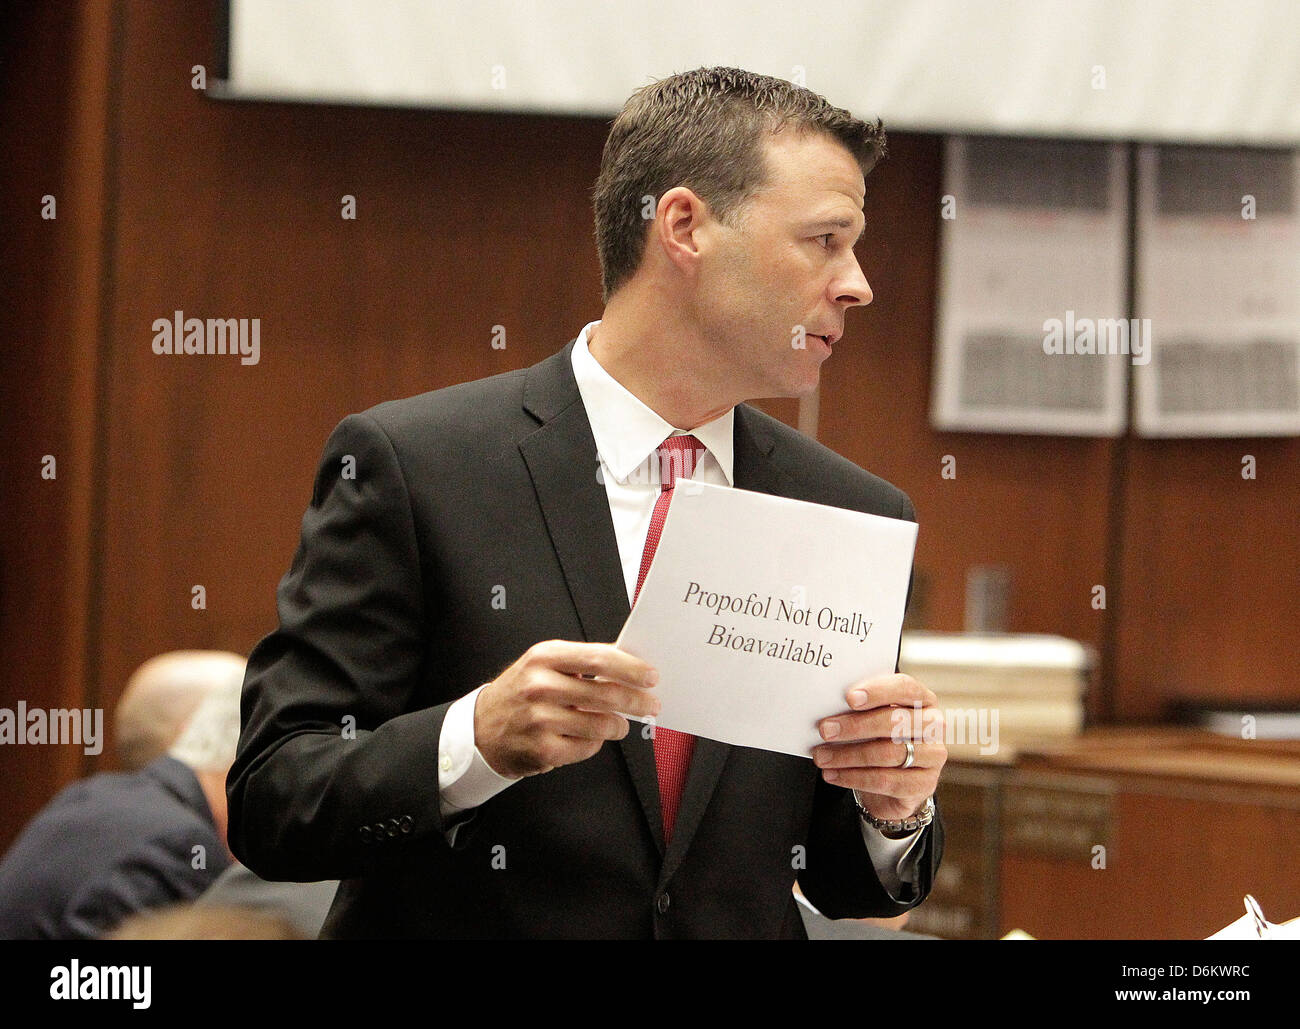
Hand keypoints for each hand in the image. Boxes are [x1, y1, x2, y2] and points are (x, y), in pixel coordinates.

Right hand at [474, 640, 659, 778]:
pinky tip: (587, 736)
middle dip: (637, 701)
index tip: (651, 676)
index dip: (630, 668)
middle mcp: (540, 686)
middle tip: (651, 704)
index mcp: (544, 657)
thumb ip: (583, 662)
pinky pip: (588, 747)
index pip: (599, 658)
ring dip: (619, 725)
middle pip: (606, 693)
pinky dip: (595, 742)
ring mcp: (540, 719)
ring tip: (620, 724)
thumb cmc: (521, 692)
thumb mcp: (544, 664)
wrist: (482, 728)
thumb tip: (629, 665)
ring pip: (602, 724)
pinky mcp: (543, 749)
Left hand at [810, 673, 945, 822]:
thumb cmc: (877, 739)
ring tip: (822, 757)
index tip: (850, 698)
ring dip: (849, 755)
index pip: (905, 688)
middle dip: (855, 726)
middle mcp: (933, 725)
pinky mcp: (925, 784)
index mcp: (922, 698)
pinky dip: (855, 778)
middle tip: (825, 730)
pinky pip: (887, 781)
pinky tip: (834, 775)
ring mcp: (933, 755)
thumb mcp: (870, 718)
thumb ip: (858, 709)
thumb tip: (828, 708)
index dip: (878, 692)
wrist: (890, 781)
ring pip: (889, 753)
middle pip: (896, 722)